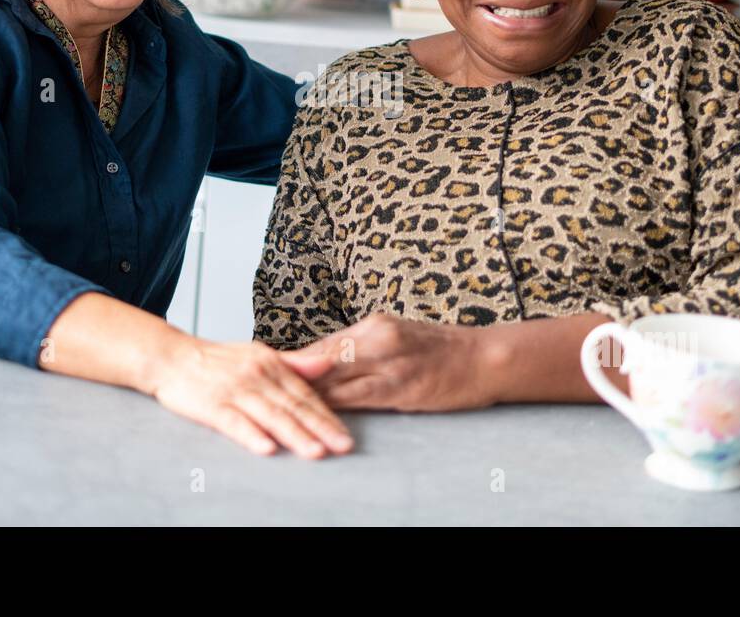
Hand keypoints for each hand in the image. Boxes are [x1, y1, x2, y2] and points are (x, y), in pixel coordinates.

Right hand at [150, 336, 353, 458]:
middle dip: (321, 428)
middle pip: (293, 406)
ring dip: (295, 434)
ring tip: (316, 451)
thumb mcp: (258, 354)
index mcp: (270, 364)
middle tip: (343, 446)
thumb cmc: (217, 360)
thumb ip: (294, 363)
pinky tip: (267, 448)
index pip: (304, 393)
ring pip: (270, 416)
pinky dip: (252, 435)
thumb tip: (328, 363)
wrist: (172, 356)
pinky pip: (235, 423)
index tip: (345, 434)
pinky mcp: (212, 405)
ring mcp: (234, 390)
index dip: (326, 415)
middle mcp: (256, 376)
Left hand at [279, 314, 494, 411]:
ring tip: (273, 403)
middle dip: (288, 375)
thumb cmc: (441, 352)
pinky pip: (357, 396)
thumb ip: (363, 350)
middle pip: (320, 359)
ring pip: (334, 377)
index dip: (291, 361)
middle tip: (255, 388)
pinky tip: (312, 414)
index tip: (262, 371)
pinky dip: (331, 405)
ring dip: (303, 391)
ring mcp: (388, 361)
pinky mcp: (400, 385)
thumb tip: (326, 363)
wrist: (484, 358)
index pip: (322, 345)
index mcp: (374, 325)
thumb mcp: (398, 340)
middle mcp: (376, 337)